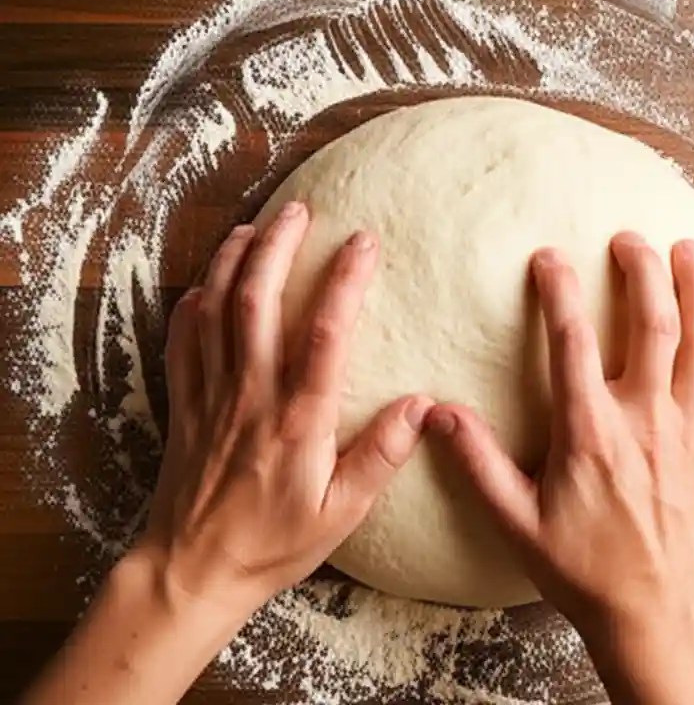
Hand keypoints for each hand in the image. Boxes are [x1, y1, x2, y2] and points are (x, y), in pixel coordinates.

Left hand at [138, 201, 430, 611]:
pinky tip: (205, 283)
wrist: (192, 571)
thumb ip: (381, 455)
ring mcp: (211, 396)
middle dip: (279, 246)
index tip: (365, 242)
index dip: (345, 280)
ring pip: (216, 309)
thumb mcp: (343, 512)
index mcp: (297, 419)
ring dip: (233, 260)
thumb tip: (423, 405)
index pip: (325, 333)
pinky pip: (182, 340)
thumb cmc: (273, 545)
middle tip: (301, 209)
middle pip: (258, 301)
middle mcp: (251, 396)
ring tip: (256, 226)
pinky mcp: (184, 406)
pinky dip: (192, 303)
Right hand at [427, 232, 693, 703]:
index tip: (548, 257)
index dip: (560, 291)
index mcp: (592, 433)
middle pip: (655, 323)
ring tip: (688, 249)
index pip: (573, 342)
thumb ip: (478, 463)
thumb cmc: (582, 570)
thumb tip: (435, 414)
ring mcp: (688, 433)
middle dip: (644, 269)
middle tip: (629, 238)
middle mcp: (646, 421)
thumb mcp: (516, 522)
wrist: (651, 611)